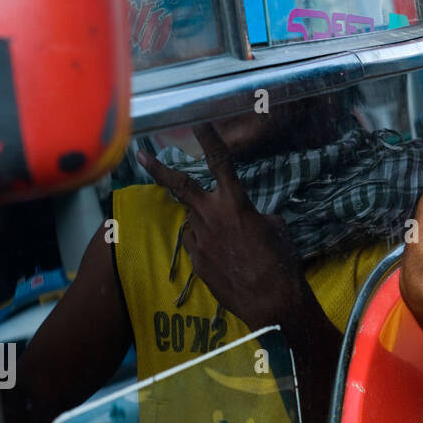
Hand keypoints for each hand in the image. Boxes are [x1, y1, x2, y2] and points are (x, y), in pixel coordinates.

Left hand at [137, 123, 301, 329]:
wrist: (271, 301)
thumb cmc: (281, 261)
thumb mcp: (275, 228)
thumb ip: (255, 215)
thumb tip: (246, 217)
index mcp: (236, 204)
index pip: (221, 162)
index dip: (209, 139)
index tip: (197, 121)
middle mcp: (212, 216)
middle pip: (181, 186)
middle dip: (158, 168)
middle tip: (140, 155)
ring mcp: (199, 240)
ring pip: (193, 219)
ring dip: (205, 221)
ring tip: (230, 240)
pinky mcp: (196, 261)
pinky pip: (196, 242)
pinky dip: (205, 243)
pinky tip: (224, 257)